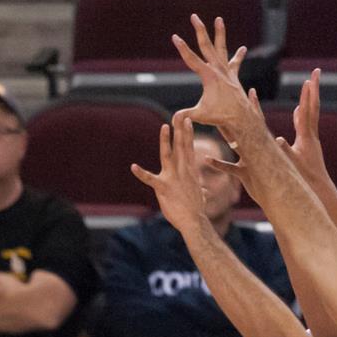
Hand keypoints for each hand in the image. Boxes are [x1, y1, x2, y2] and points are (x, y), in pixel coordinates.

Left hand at [131, 112, 208, 236]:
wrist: (194, 221)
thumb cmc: (196, 211)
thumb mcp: (200, 196)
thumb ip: (199, 189)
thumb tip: (203, 190)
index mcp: (190, 171)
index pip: (189, 148)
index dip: (188, 134)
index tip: (188, 120)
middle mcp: (183, 171)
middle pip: (182, 146)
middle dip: (181, 130)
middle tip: (180, 115)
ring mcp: (173, 178)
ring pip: (168, 156)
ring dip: (165, 141)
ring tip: (164, 127)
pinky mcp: (163, 188)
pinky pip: (149, 179)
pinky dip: (141, 173)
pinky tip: (133, 167)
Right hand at [171, 14, 258, 143]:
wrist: (241, 118)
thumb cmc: (221, 117)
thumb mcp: (200, 115)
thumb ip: (184, 115)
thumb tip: (172, 120)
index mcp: (209, 75)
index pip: (191, 59)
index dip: (182, 48)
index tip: (175, 36)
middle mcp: (219, 69)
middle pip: (207, 45)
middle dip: (200, 30)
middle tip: (194, 16)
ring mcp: (227, 71)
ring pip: (221, 48)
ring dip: (220, 33)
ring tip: (219, 19)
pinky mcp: (233, 76)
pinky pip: (235, 63)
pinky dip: (238, 57)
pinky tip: (242, 49)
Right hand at [286, 68, 330, 184]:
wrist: (318, 188)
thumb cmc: (304, 178)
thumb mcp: (291, 165)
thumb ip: (284, 152)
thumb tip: (278, 140)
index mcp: (306, 138)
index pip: (306, 113)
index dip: (306, 97)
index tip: (307, 81)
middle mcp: (312, 135)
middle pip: (313, 107)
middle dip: (313, 89)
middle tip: (315, 72)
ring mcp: (312, 139)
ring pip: (311, 114)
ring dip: (308, 99)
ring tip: (308, 87)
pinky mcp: (310, 144)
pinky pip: (305, 124)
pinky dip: (301, 114)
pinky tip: (299, 111)